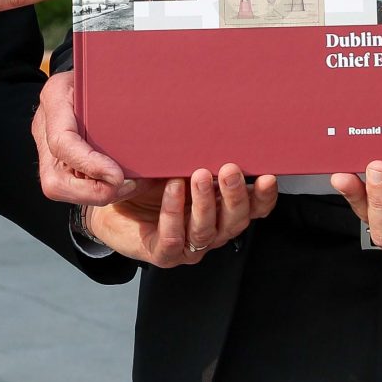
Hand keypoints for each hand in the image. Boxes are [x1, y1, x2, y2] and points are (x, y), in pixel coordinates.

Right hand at [36, 70, 131, 206]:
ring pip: (60, 188)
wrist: (87, 68)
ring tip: (131, 185)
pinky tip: (126, 183)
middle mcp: (44, 125)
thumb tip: (148, 113)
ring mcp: (46, 145)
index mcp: (54, 97)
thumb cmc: (102, 68)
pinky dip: (98, 190)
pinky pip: (72, 184)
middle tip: (126, 185)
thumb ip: (117, 92)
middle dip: (92, 192)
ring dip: (98, 194)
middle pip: (54, 180)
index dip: (89, 164)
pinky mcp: (57, 157)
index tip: (118, 175)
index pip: (62, 142)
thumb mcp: (108, 69)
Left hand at [83, 166, 277, 266]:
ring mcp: (189, 246)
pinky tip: (172, 189)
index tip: (268, 176)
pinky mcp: (164, 254)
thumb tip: (214, 127)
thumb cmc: (152, 182)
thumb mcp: (180, 165)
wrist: (113, 203)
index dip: (263, 197)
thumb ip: (199, 156)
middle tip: (230, 169)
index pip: (254, 209)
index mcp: (223, 211)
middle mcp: (212, 231)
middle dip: (234, 195)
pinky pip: (173, 237)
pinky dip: (173, 212)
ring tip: (199, 175)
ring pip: (206, 231)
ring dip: (205, 202)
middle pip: (235, 221)